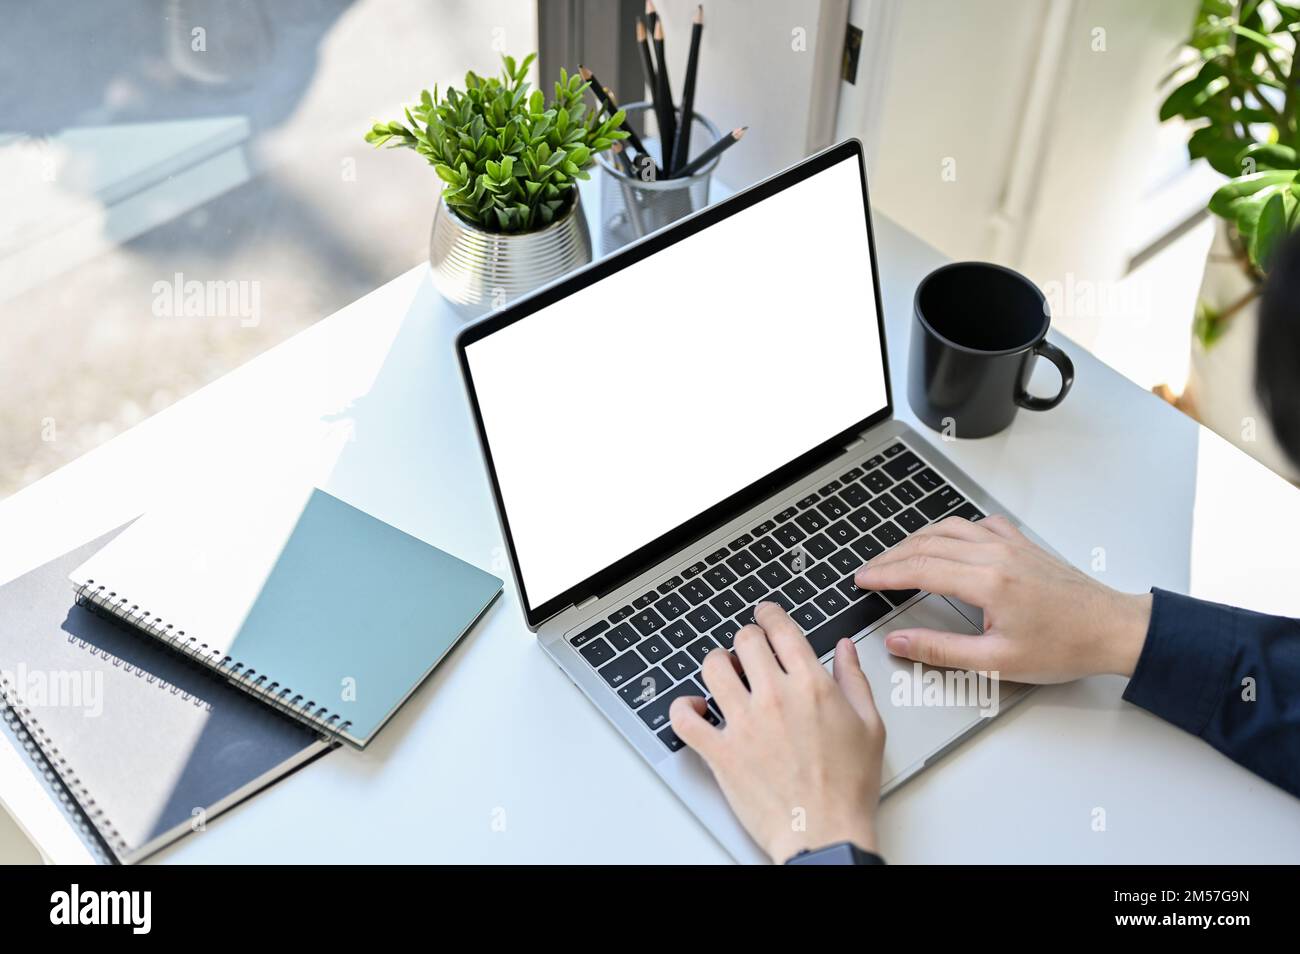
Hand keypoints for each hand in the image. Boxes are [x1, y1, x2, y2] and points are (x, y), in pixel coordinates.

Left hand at [669, 602, 884, 863]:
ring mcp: (743, 723)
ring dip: (718, 664)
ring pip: (712, 667)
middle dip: (747, 639)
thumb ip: (854, 680)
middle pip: (745, 641)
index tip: (765, 615)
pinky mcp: (720, 751)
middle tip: (749, 649)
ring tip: (725, 673)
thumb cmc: (849, 788)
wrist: (825, 833)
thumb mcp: (870, 726)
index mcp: (812, 685)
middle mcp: (774, 697)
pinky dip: (683, 708)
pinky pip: (684, 718)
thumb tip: (845, 649)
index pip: (781, 629)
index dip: (770, 615)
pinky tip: (696, 708)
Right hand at [854, 514, 1151, 682]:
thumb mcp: (997, 661)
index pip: (920, 569)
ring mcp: (1010, 544)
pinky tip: (949, 540)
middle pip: (927, 544)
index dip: (885, 574)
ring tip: (897, 555)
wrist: (1114, 630)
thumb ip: (941, 650)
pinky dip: (953, 529)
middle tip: (869, 570)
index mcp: (987, 582)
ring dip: (916, 539)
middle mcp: (995, 555)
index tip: (862, 580)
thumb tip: (900, 643)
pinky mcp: (1023, 544)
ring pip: (949, 528)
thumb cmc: (1065, 647)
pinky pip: (978, 525)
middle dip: (891, 556)